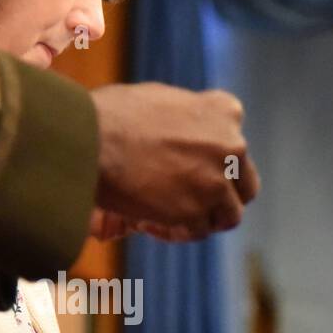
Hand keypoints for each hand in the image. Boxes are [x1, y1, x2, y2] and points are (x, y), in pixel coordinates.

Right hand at [90, 84, 261, 239]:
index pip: (237, 144)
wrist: (88, 141)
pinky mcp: (199, 211)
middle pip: (244, 183)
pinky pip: (199, 231)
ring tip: (174, 218)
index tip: (198, 168)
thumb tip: (189, 131)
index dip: (219, 161)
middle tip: (197, 201)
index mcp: (224, 112)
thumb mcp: (161, 100)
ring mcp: (218, 181)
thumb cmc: (111, 116)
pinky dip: (180, 232)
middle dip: (224, 194)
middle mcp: (232, 145)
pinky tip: (154, 224)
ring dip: (205, 218)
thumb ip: (188, 118)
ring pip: (230, 213)